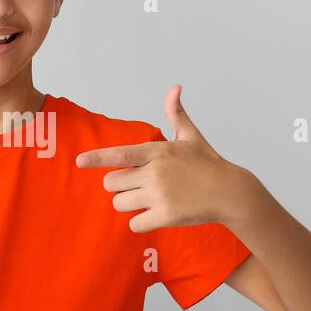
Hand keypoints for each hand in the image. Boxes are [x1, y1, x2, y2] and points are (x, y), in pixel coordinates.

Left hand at [74, 84, 257, 232]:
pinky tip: (155, 215)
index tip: (79, 162)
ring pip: (119, 204)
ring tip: (148, 200)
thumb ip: (176, 113)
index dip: (96, 158)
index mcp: (157, 151)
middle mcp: (155, 172)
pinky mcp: (165, 215)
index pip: (119, 154)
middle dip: (119, 186)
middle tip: (138, 185)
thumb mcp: (191, 136)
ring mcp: (159, 194)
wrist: (230, 192)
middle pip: (111, 183)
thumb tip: (174, 87)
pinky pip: (134, 224)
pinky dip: (140, 222)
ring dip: (129, 205)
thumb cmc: (208, 164)